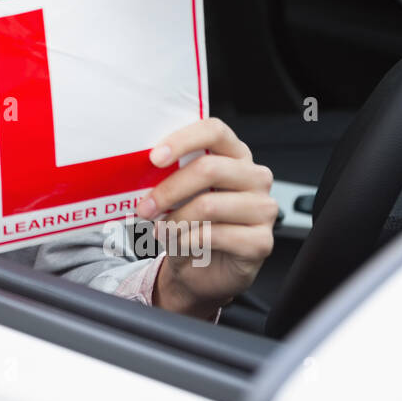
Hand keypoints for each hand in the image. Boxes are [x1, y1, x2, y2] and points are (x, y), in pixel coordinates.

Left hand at [135, 118, 277, 318]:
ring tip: (160, 230)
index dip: (182, 141)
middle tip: (144, 207)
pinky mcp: (262, 241)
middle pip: (210, 168)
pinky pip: (215, 236)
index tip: (154, 158)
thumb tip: (138, 166)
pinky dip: (187, 241)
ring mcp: (264, 209)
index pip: (214, 131)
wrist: (202, 269)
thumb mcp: (176, 194)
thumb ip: (167, 175)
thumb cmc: (190, 222)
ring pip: (209, 205)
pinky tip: (178, 244)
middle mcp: (255, 177)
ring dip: (175, 220)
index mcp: (234, 154)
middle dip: (169, 189)